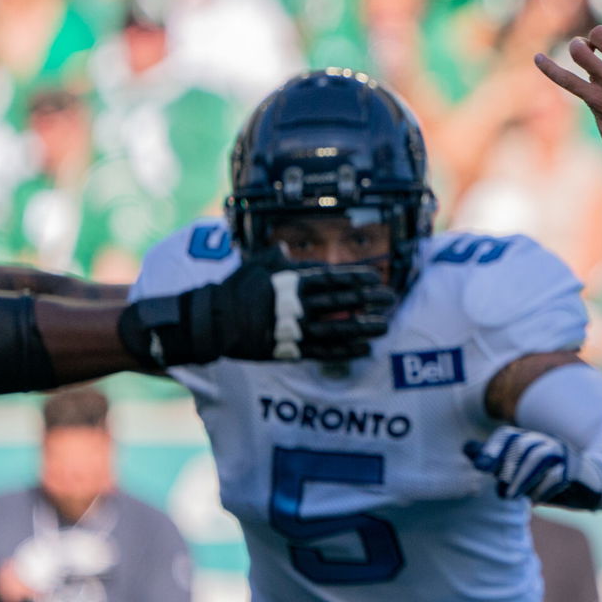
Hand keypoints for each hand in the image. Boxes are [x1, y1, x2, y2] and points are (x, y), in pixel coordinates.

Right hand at [118, 251, 395, 367]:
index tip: (376, 278)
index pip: (331, 278)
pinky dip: (344, 351)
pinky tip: (363, 349)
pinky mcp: (287, 350)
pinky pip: (321, 352)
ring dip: (362, 327)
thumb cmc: (234, 288)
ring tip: (384, 326)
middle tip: (390, 299)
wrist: (210, 321)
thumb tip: (290, 249)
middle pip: (339, 302)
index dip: (356, 278)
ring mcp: (292, 330)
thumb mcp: (256, 264)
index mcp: (289, 281)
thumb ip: (278, 257)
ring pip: (335, 328)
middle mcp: (294, 305)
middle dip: (368, 300)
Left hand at [464, 426, 601, 509]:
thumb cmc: (550, 480)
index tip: (480, 466)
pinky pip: (559, 475)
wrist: (591, 486)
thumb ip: (497, 461)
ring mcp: (564, 452)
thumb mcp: (520, 473)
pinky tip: (537, 501)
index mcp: (530, 440)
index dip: (493, 449)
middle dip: (508, 468)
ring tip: (512, 498)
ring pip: (540, 456)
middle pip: (523, 445)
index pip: (507, 435)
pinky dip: (544, 489)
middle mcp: (546, 441)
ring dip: (523, 479)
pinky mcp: (577, 469)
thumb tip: (467, 447)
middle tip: (502, 494)